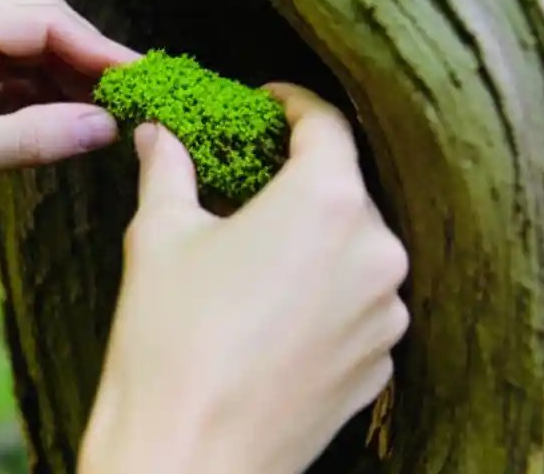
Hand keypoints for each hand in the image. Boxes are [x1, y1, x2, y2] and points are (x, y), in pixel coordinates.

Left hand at [0, 0, 138, 250]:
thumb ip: (34, 138)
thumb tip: (108, 126)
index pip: (40, 23)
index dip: (96, 49)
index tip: (140, 80)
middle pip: (42, 26)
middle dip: (89, 57)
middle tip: (135, 95)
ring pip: (34, 56)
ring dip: (73, 81)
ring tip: (115, 114)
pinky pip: (19, 86)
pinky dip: (51, 102)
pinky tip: (77, 125)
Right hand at [79, 84, 408, 473]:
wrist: (187, 461)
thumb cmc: (169, 342)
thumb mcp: (158, 238)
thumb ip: (168, 170)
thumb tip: (158, 135)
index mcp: (327, 202)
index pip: (327, 125)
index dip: (294, 105)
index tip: (267, 105)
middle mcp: (376, 253)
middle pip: (345, 189)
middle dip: (298, 180)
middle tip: (249, 181)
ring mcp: (385, 315)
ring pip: (355, 251)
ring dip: (314, 242)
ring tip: (256, 257)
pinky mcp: (380, 365)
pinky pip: (359, 307)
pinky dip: (325, 296)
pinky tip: (274, 312)